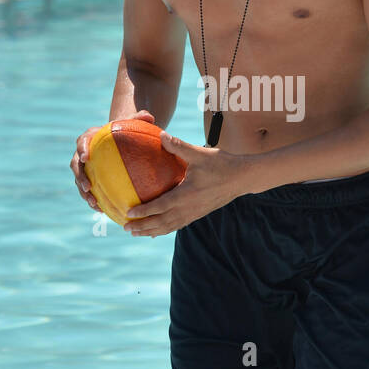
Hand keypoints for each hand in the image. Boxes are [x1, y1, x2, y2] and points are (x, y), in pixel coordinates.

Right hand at [70, 110, 154, 210]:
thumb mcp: (131, 123)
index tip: (86, 158)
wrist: (116, 141)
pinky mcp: (89, 179)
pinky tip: (103, 211)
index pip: (81, 143)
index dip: (81, 151)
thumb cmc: (124, 131)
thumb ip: (138, 118)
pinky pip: (89, 191)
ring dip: (84, 194)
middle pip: (76, 166)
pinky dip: (94, 200)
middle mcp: (82, 154)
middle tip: (88, 187)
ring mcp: (84, 168)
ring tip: (94, 204)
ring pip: (79, 182)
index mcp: (89, 138)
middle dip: (80, 178)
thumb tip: (150, 117)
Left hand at [123, 134, 248, 235]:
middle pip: (161, 222)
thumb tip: (161, 134)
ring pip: (169, 227)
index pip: (160, 206)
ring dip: (152, 231)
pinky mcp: (198, 214)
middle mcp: (188, 208)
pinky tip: (157, 230)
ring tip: (136, 233)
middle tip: (125, 228)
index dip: (144, 212)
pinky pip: (178, 225)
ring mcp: (194, 213)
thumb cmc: (222, 165)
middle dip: (143, 227)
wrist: (243, 178)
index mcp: (186, 195)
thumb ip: (179, 146)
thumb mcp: (199, 154)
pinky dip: (165, 229)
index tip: (128, 213)